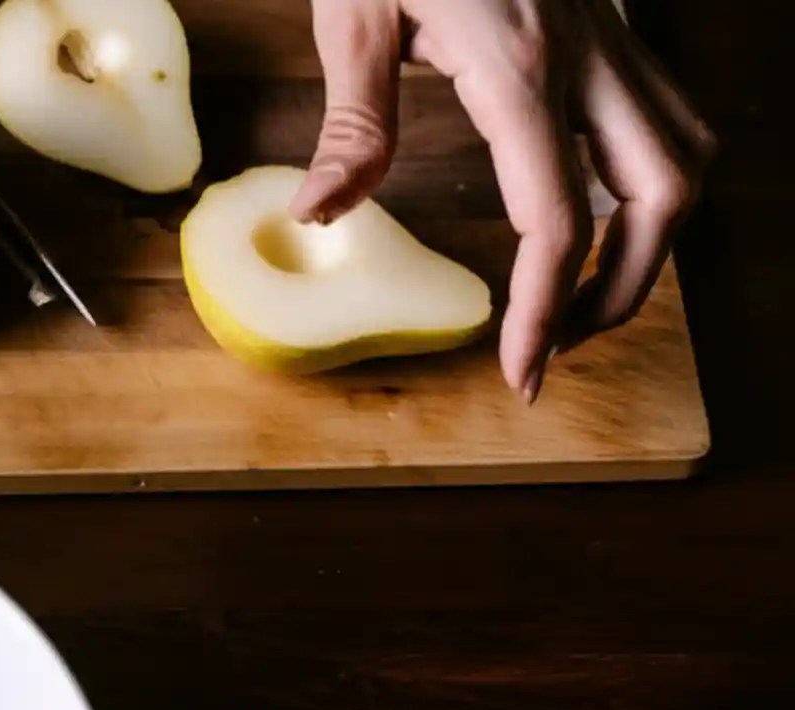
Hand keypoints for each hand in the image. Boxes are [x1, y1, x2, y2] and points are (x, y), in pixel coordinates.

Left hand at [292, 0, 714, 403]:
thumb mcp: (354, 17)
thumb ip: (351, 124)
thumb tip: (320, 218)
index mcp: (517, 66)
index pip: (556, 220)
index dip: (543, 312)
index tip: (522, 375)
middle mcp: (586, 57)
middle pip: (661, 200)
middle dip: (623, 290)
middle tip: (557, 342)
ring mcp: (613, 38)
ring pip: (688, 157)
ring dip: (654, 241)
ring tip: (584, 292)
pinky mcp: (613, 29)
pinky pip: (668, 117)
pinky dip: (652, 183)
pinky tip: (599, 207)